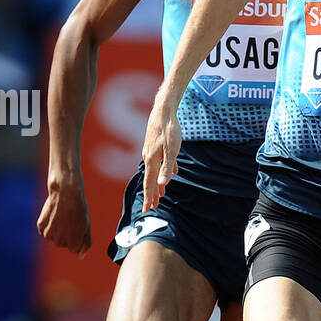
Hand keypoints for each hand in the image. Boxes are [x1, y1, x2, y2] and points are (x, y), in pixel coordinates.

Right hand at [37, 178, 90, 256]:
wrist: (66, 194)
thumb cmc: (79, 210)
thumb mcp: (87, 227)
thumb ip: (86, 244)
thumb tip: (81, 256)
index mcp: (73, 245)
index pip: (74, 248)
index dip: (77, 237)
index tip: (78, 226)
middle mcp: (59, 242)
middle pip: (63, 243)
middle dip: (67, 234)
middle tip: (70, 220)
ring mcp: (49, 235)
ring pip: (53, 237)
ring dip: (57, 229)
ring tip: (62, 216)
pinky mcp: (40, 226)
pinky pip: (44, 230)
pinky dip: (48, 224)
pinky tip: (54, 215)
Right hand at [142, 96, 181, 211]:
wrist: (163, 111)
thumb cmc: (169, 130)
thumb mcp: (172, 151)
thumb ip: (167, 168)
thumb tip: (162, 185)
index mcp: (152, 160)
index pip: (149, 183)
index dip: (149, 197)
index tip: (149, 209)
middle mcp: (148, 157)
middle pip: (150, 180)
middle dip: (152, 194)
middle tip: (152, 207)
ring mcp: (150, 151)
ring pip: (154, 171)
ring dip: (157, 184)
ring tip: (161, 194)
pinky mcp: (154, 146)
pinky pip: (158, 163)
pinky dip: (162, 171)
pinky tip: (172, 173)